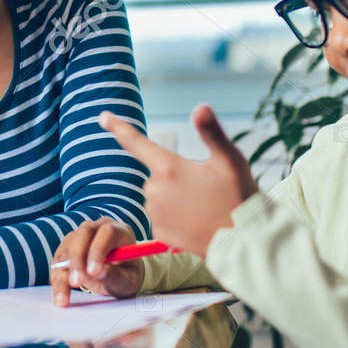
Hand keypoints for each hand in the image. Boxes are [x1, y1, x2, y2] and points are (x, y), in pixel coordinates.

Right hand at [50, 218, 143, 306]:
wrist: (119, 274)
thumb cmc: (127, 275)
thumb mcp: (128, 280)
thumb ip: (116, 276)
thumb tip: (99, 272)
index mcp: (119, 231)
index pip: (107, 232)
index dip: (98, 250)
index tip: (94, 272)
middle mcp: (97, 228)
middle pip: (82, 235)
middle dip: (77, 260)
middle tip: (76, 283)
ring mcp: (79, 236)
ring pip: (66, 249)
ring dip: (62, 274)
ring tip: (63, 298)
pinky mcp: (66, 248)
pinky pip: (58, 261)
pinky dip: (57, 279)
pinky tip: (59, 295)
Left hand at [101, 104, 258, 256]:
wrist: (244, 240)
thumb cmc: (239, 195)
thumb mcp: (230, 159)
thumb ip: (211, 132)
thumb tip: (200, 106)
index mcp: (169, 168)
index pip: (136, 143)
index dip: (118, 127)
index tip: (103, 116)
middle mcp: (156, 190)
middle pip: (156, 173)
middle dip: (174, 176)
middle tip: (204, 187)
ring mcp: (156, 214)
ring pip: (158, 196)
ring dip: (174, 196)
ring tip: (203, 205)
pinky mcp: (158, 233)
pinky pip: (161, 216)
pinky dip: (174, 216)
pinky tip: (195, 220)